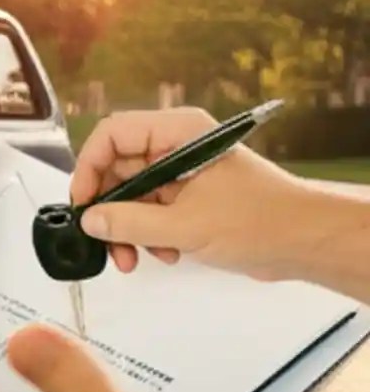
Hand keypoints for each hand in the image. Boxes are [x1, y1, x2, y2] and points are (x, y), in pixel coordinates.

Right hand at [70, 107, 307, 280]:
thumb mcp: (186, 226)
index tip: (84, 203)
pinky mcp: (190, 196)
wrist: (308, 242)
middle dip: (109, 208)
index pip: (113, 135)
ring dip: (128, 227)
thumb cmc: (262, 221)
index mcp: (178, 133)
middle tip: (104, 240)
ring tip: (134, 258)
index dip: (90, 167)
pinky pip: (152, 209)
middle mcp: (176, 146)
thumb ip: (130, 223)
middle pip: (118, 167)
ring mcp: (183, 172)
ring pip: (132, 194)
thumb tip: (90, 220)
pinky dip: (148, 233)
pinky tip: (163, 254)